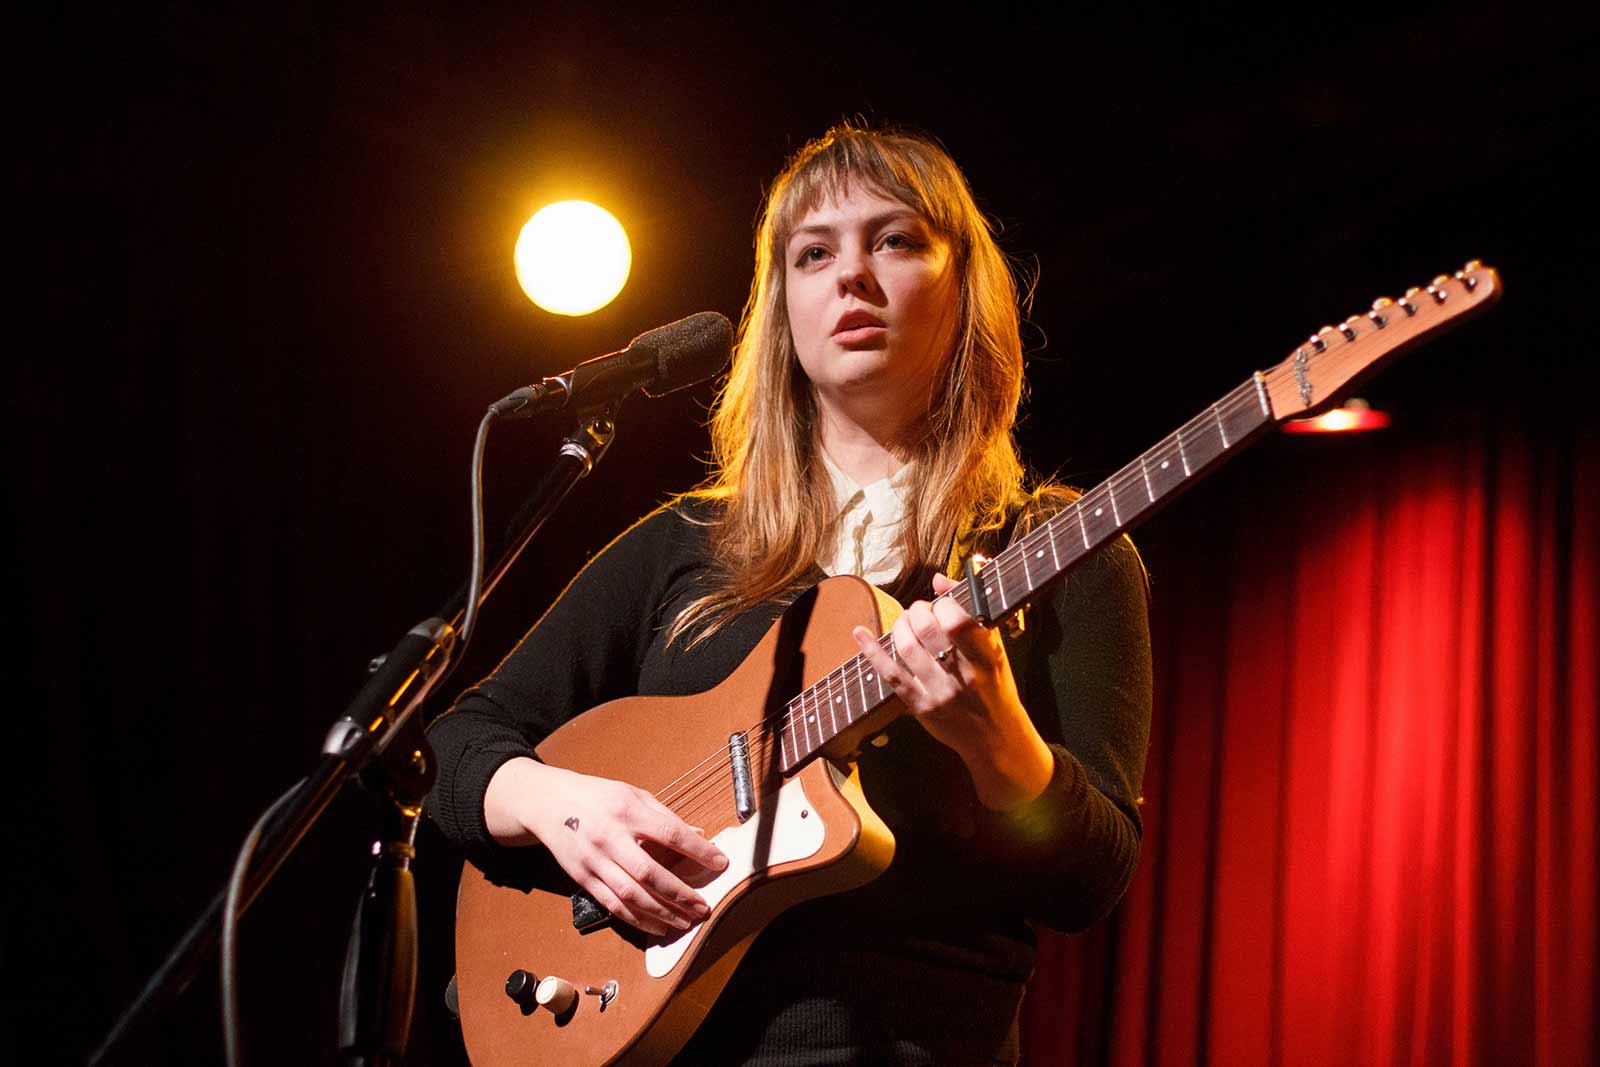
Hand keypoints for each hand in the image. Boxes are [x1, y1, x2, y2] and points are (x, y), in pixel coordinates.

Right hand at [485, 757, 728, 935]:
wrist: (548, 803)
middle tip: (703, 906)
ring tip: (685, 921)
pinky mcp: (583, 878)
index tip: (721, 862)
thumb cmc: (598, 796)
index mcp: (627, 810)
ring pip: (631, 896)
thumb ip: (665, 816)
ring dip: (662, 913)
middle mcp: (610, 837)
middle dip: (681, 894)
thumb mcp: (633, 794)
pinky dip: (637, 919)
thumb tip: (700, 835)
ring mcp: (594, 861)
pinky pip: (613, 905)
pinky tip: (657, 925)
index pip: (670, 833)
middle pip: (650, 873)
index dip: (698, 851)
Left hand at [850, 572, 1053, 810]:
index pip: (957, 622)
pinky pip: (889, 674)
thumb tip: (937, 579)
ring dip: (900, 625)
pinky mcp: (918, 707)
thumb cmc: (995, 684)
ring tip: (906, 621)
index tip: (943, 605)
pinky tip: (860, 632)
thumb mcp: (995, 649)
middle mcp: (961, 676)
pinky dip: (872, 650)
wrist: (995, 737)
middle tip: (920, 611)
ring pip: (907, 648)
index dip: (944, 605)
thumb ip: (970, 610)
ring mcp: (937, 693)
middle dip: (918, 611)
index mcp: (985, 658)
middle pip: (927, 631)